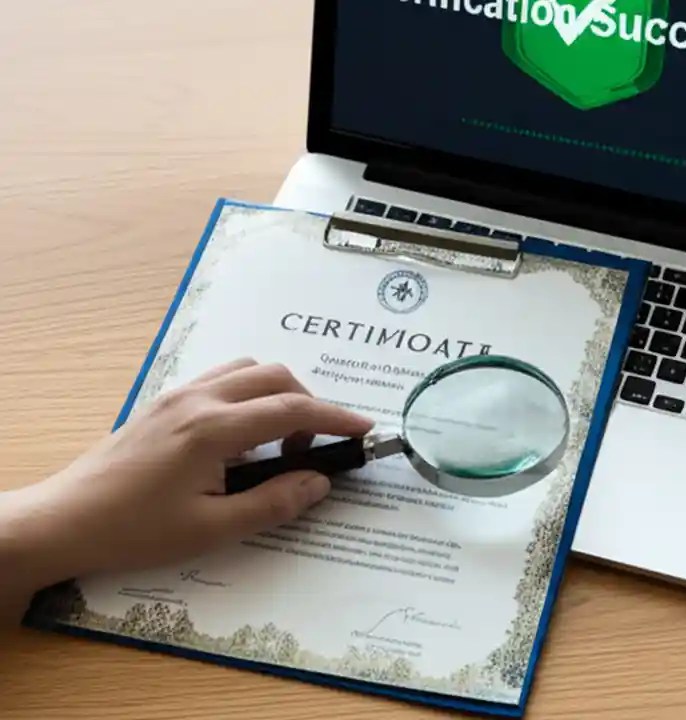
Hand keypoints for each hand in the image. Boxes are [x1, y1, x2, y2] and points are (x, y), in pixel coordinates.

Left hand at [3, 359, 372, 594]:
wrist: (67, 520)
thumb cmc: (136, 530)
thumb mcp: (212, 529)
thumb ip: (274, 503)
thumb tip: (319, 481)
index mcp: (212, 430)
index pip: (292, 409)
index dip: (336, 416)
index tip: (365, 428)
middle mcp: (197, 400)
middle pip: (275, 377)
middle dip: (310, 403)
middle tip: (315, 446)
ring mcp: (177, 396)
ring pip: (248, 370)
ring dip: (278, 395)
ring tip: (279, 441)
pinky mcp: (164, 403)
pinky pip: (221, 379)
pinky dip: (249, 394)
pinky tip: (243, 435)